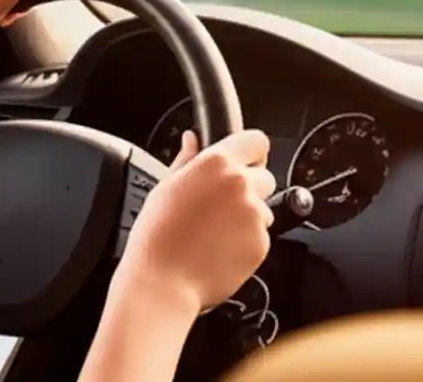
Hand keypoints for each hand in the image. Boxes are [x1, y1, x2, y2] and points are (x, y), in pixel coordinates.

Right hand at [115, 130, 276, 312]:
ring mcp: (255, 215)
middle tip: (221, 206)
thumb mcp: (165, 188)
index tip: (245, 163)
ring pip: (264, 209)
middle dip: (250, 188)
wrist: (163, 283)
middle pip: (265, 176)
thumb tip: (192, 139)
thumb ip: (186, 159)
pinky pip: (261, 236)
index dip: (251, 153)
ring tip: (215, 232)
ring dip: (247, 217)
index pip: (256, 141)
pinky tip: (220, 249)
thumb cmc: (157, 236)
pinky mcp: (262, 243)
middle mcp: (241, 184)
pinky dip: (246, 242)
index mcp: (216, 163)